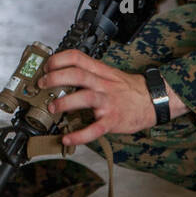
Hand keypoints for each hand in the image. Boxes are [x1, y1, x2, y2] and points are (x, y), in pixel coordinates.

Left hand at [40, 51, 163, 146]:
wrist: (153, 101)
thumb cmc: (128, 89)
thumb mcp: (109, 74)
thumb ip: (89, 73)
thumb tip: (62, 76)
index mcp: (100, 71)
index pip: (77, 57)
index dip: (58, 60)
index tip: (46, 66)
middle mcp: (103, 84)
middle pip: (77, 74)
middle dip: (55, 78)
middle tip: (42, 85)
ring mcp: (108, 102)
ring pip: (85, 97)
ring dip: (64, 103)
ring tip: (52, 108)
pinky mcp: (113, 120)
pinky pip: (94, 129)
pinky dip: (79, 135)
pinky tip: (67, 139)